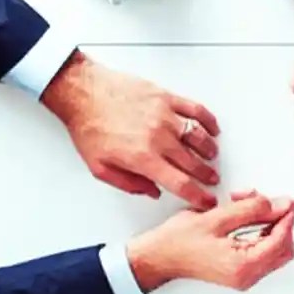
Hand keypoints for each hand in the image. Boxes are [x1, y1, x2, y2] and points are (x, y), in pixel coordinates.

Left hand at [42, 51, 220, 209]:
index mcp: (142, 158)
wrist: (82, 93)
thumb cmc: (88, 125)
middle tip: (210, 179)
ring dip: (208, 150)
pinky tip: (211, 128)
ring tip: (210, 156)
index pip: (181, 184)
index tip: (206, 200)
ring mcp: (165, 115)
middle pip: (194, 163)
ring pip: (199, 137)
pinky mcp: (166, 97)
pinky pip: (196, 110)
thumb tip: (150, 191)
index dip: (198, 196)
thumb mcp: (100, 167)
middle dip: (206, 175)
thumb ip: (128, 184)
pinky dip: (208, 120)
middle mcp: (158, 138)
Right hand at [127, 191, 293, 291]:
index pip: (280, 241)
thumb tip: (277, 204)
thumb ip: (250, 209)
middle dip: (278, 221)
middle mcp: (247, 276)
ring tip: (248, 204)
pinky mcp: (239, 270)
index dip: (286, 218)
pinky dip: (259, 231)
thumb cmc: (178, 242)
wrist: (158, 257)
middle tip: (266, 202)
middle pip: (283, 248)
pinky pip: (261, 250)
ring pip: (274, 248)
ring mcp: (244, 275)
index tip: (285, 202)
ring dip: (267, 223)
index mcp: (244, 266)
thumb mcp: (216, 218)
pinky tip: (245, 216)